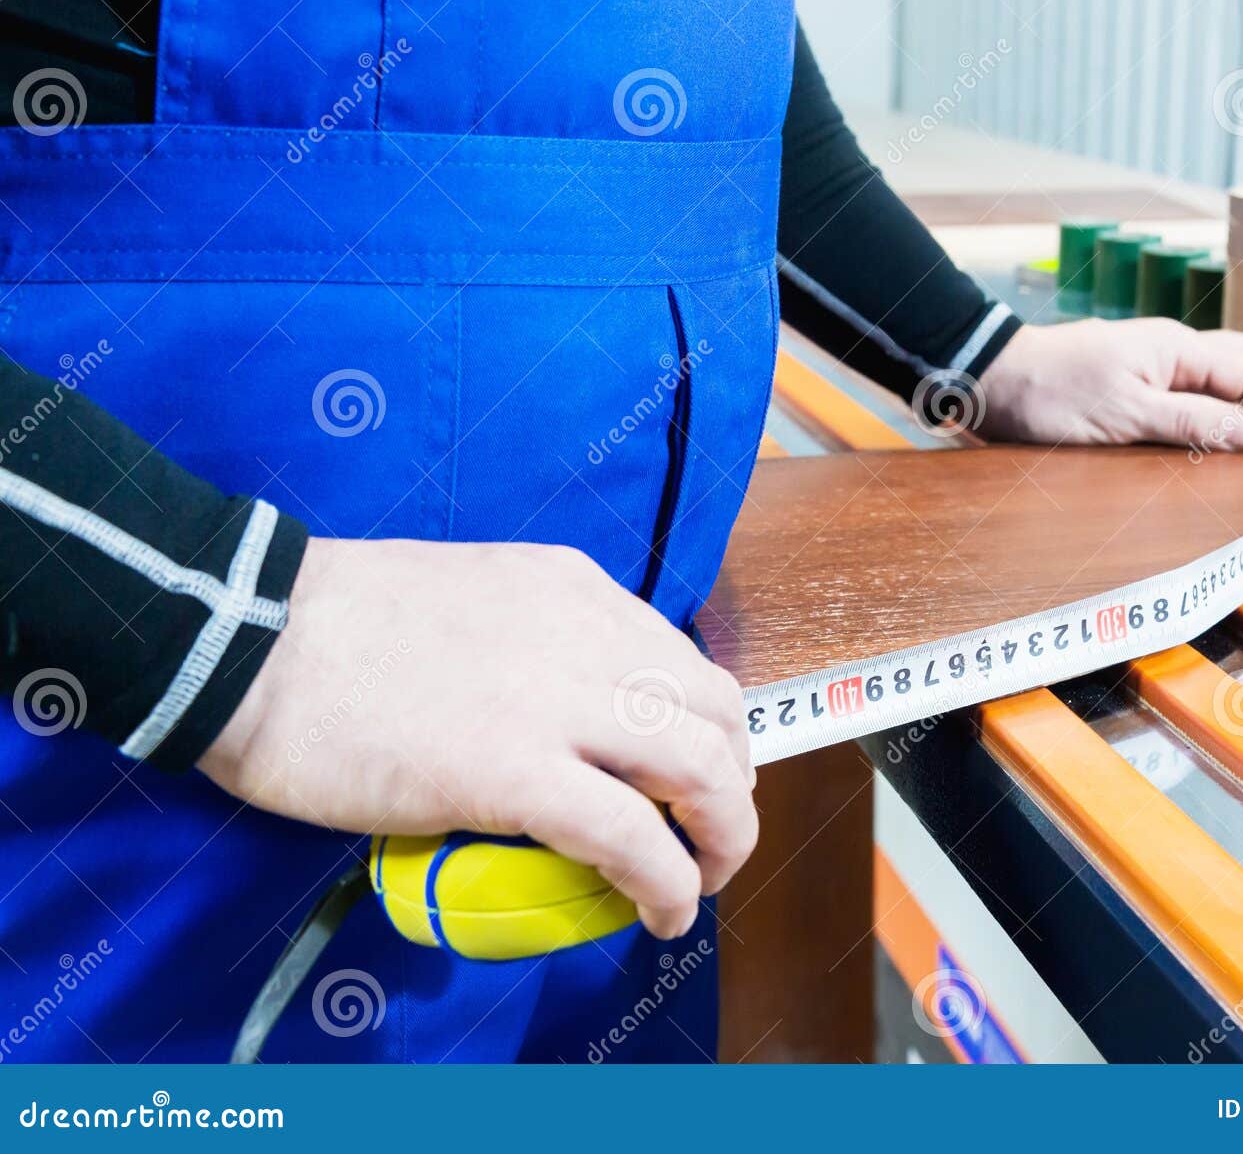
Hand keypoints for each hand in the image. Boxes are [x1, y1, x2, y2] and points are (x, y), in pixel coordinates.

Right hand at [199, 537, 755, 939]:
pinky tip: (662, 913)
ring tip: (700, 883)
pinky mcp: (515, 771)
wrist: (249, 633)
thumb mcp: (471, 598)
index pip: (685, 661)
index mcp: (574, 591)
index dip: (708, 731)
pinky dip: (668, 884)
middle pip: (717, 713)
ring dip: (723, 838)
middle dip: (732, 786)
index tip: (690, 781)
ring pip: (700, 770)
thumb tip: (553, 710)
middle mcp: (588, 634)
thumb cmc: (330, 622)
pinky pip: (631, 837)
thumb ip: (531, 641)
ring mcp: (557, 701)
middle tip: (707, 837)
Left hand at [975, 318, 1242, 449]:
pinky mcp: (1135, 381)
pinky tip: (1203, 444)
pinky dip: (1209, 415)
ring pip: (1221, 378)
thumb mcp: (1126, 416)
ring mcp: (1154, 363)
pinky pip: (1189, 392)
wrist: (995, 381)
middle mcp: (1174, 350)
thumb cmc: (1050, 394)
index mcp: (1179, 349)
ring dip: (1241, 410)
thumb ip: (1192, 421)